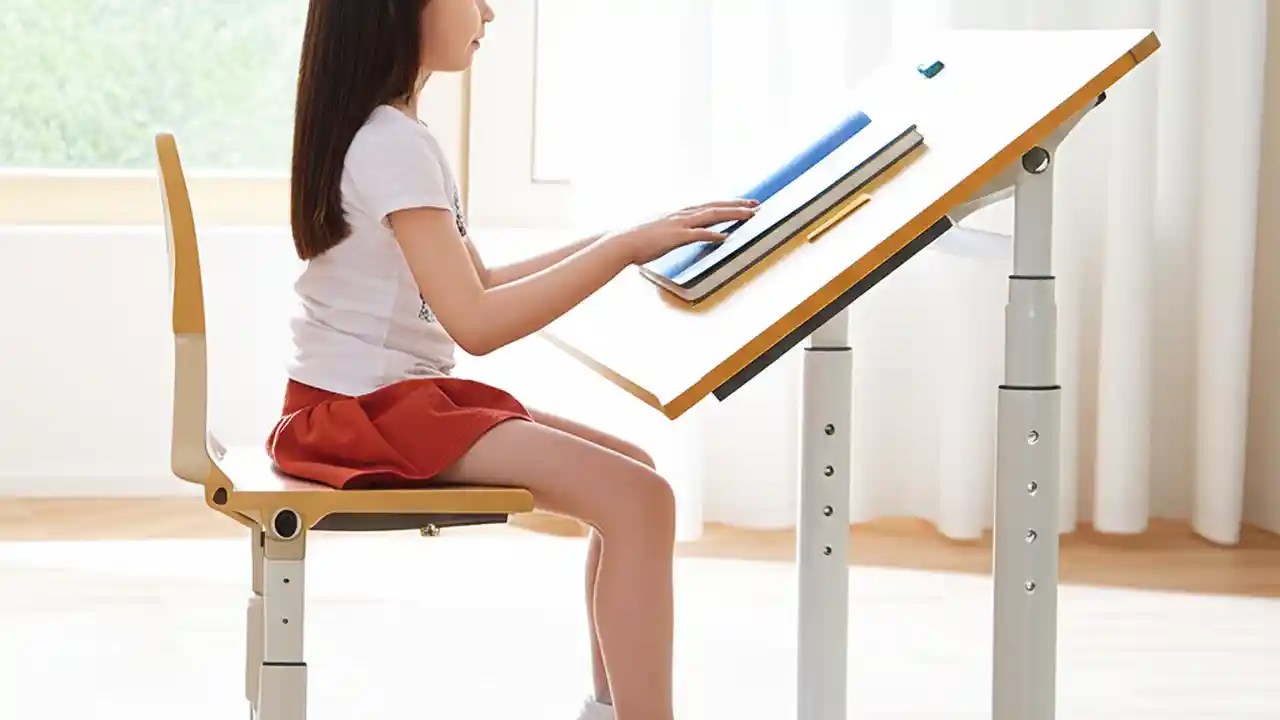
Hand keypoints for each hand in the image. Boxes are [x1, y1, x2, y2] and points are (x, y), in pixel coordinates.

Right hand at [608, 199, 759, 264]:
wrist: (620, 242)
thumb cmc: (637, 240)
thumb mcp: (659, 232)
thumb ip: (673, 231)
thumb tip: (683, 234)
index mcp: (679, 214)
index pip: (709, 206)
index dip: (728, 204)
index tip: (744, 204)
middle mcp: (682, 215)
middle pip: (715, 206)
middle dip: (737, 205)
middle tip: (757, 205)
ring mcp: (679, 225)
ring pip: (711, 216)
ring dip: (732, 214)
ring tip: (750, 215)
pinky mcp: (674, 237)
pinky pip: (697, 235)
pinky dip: (712, 235)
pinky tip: (725, 237)